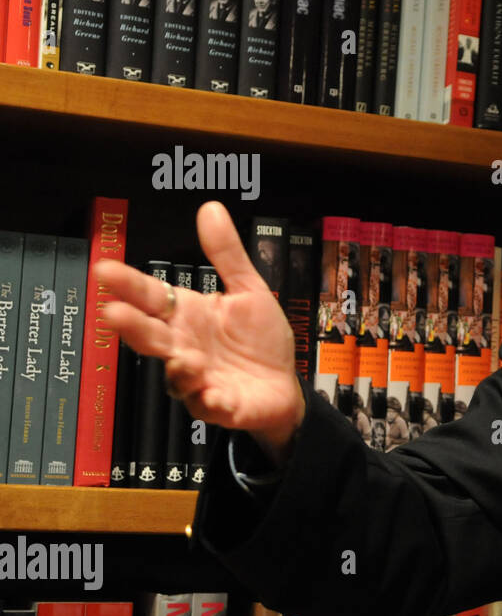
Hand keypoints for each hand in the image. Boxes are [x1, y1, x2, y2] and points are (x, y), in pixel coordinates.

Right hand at [95, 201, 304, 464]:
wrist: (283, 385)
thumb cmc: (259, 340)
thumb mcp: (249, 290)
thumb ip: (227, 255)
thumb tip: (210, 209)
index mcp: (188, 316)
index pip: (151, 297)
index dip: (128, 285)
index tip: (104, 271)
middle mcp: (185, 347)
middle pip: (152, 337)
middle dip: (132, 327)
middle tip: (112, 314)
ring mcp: (199, 380)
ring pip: (177, 376)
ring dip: (178, 368)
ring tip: (184, 358)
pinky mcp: (220, 406)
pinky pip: (210, 406)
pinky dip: (209, 400)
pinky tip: (213, 393)